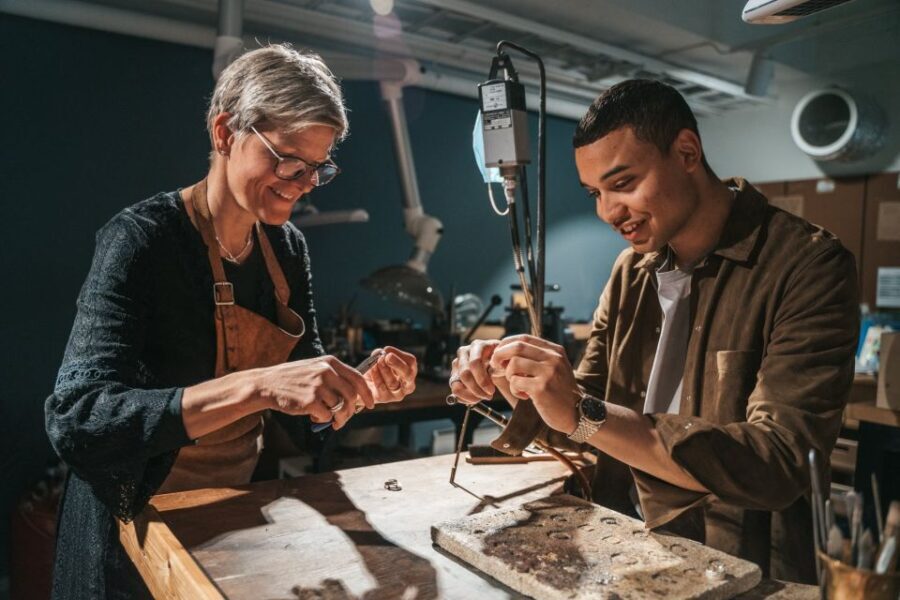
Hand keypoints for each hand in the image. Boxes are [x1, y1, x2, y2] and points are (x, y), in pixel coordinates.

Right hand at [256, 355, 372, 429]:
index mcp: (329, 362)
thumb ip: (334, 377)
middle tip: (345, 419)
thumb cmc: (292, 379)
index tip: (370, 404)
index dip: (367, 393)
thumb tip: (355, 397)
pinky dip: (322, 419)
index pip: (358, 378)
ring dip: (337, 418)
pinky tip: (313, 416)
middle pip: (352, 396)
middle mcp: (326, 372)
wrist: (266, 384)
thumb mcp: (314, 368)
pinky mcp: (310, 401)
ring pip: (340, 408)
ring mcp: (318, 386)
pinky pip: (327, 416)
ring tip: (327, 419)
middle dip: (352, 411)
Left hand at [364, 346, 416, 403]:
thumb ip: (382, 354)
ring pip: (393, 382)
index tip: (387, 349)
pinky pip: (382, 387)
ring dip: (384, 370)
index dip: (399, 354)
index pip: (411, 362)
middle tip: (388, 357)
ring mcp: (398, 393)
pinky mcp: (385, 398)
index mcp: (410, 371)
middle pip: (407, 374)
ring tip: (377, 362)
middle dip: (397, 364)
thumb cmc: (377, 369)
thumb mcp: (380, 358)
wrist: (365, 384)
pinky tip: (372, 369)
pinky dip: (376, 377)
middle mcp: (407, 384)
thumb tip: (381, 352)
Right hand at [449, 339, 501, 404]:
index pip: (475, 363)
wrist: (496, 363)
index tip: (491, 391)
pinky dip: (465, 398)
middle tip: (488, 396)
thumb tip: (497, 368)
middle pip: (465, 374)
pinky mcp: (454, 374)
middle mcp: (464, 352)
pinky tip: (476, 398)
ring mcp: (457, 363)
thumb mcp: (504, 361)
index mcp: (477, 346)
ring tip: (482, 397)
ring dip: (470, 395)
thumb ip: (502, 364)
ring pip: (457, 383)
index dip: (482, 380)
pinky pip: (455, 389)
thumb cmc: (501, 361)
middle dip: (476, 389)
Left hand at [489, 335, 580, 433]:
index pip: (524, 338)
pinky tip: (524, 395)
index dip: (506, 344)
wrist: (577, 413)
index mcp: (555, 351)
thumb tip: (505, 351)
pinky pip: (515, 382)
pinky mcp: (541, 388)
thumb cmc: (560, 391)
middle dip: (500, 355)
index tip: (499, 353)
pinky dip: (514, 389)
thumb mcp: (555, 368)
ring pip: (513, 364)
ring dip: (509, 375)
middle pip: (517, 347)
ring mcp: (548, 373)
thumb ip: (536, 358)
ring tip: (518, 385)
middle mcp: (553, 358)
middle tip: (496, 366)